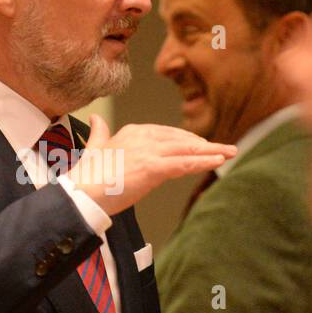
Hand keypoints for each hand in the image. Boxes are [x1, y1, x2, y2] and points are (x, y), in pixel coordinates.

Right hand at [66, 115, 235, 216]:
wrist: (80, 194)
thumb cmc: (86, 177)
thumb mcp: (94, 149)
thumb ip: (99, 133)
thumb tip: (95, 118)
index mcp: (132, 132)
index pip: (167, 133)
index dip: (187, 140)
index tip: (202, 145)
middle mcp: (143, 137)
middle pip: (182, 140)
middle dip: (205, 145)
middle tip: (225, 149)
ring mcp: (149, 152)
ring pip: (187, 150)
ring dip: (212, 152)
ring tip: (230, 153)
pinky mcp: (152, 168)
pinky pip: (184, 164)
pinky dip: (203, 162)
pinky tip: (218, 162)